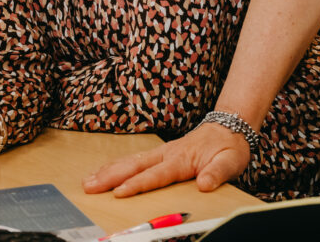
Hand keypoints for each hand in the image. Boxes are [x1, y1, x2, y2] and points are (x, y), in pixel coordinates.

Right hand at [82, 123, 249, 197]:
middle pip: (135, 166)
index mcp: (182, 159)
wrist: (229, 127)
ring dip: (109, 171)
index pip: (156, 174)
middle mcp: (167, 154)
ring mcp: (162, 152)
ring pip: (131, 161)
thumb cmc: (229, 147)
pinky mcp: (160, 153)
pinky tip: (103, 172)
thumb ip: (217, 173)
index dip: (137, 184)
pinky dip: (117, 165)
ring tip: (88, 181)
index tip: (119, 192)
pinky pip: (134, 159)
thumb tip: (204, 184)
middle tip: (90, 186)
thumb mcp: (231, 161)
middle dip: (111, 176)